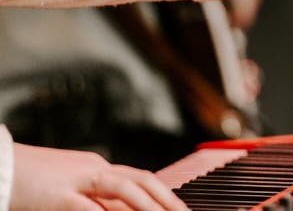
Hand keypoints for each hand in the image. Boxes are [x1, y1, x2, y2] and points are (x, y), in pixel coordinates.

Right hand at [10, 143, 187, 210]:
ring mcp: (77, 180)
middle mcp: (93, 170)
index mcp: (97, 167)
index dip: (164, 194)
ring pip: (124, 190)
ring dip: (149, 206)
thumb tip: (119, 208)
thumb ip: (96, 199)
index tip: (179, 209)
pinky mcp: (59, 196)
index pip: (140, 178)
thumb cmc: (30, 182)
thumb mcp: (70, 189)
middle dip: (166, 199)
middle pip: (140, 180)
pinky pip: (90, 209)